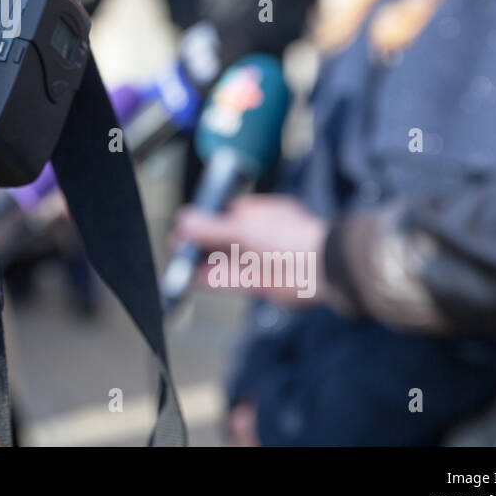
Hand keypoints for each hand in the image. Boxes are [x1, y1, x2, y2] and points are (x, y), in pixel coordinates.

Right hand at [174, 194, 329, 305]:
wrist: (319, 268)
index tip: (183, 226)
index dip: (202, 220)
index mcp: (257, 213)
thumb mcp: (241, 228)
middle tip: (176, 246)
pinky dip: (210, 278)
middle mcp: (257, 235)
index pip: (223, 213)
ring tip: (179, 263)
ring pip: (223, 260)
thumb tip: (183, 219)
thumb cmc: (287, 238)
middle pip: (221, 239)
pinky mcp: (259, 282)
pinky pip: (229, 279)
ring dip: (201, 262)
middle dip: (198, 243)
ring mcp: (259, 259)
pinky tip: (192, 278)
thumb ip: (210, 227)